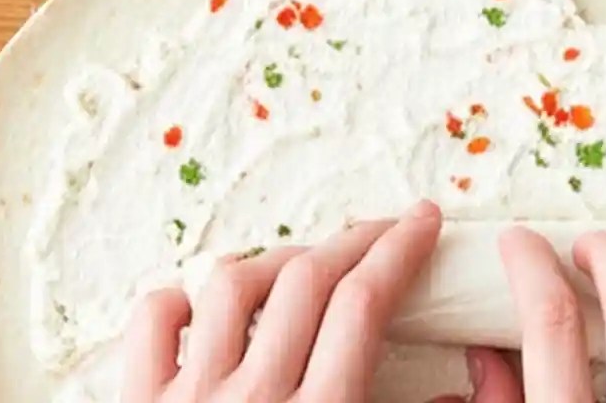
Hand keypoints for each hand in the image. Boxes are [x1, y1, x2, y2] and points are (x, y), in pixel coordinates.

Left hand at [122, 200, 447, 402]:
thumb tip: (466, 391)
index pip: (364, 303)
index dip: (399, 249)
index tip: (421, 221)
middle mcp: (254, 399)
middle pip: (307, 280)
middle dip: (352, 241)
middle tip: (378, 230)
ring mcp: (189, 396)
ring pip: (231, 285)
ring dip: (272, 264)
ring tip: (298, 268)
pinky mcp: (140, 401)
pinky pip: (152, 321)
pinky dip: (179, 300)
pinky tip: (205, 308)